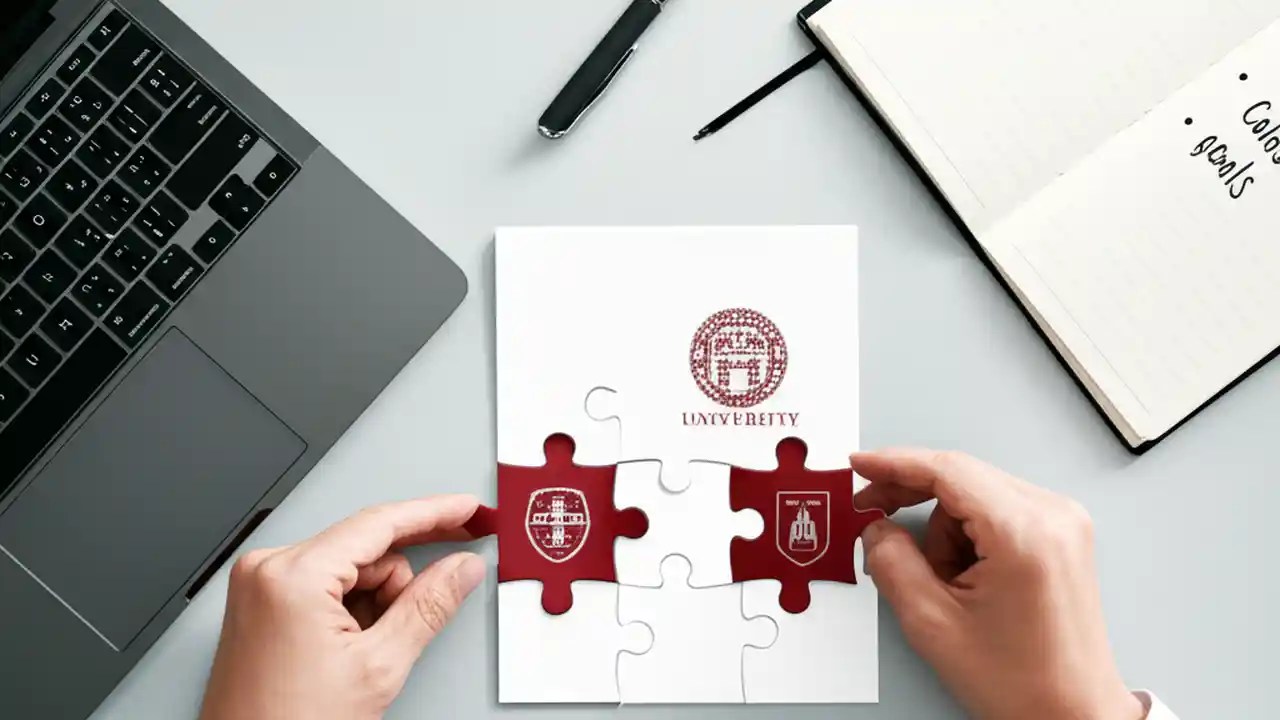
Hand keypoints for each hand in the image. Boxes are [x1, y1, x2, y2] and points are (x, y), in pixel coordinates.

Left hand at [199, 495, 486, 719]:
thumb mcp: (378, 666)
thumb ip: (428, 606)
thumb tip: (461, 569)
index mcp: (293, 575)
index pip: (378, 523)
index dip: (433, 513)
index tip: (466, 508)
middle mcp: (269, 568)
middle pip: (365, 548)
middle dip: (398, 581)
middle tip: (434, 596)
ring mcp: (260, 584)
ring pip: (349, 567)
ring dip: (374, 601)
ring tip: (367, 652)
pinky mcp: (261, 601)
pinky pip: (324, 584)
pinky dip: (350, 608)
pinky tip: (353, 645)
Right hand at [852, 449, 1143, 719]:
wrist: (1074, 714)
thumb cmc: (1022, 682)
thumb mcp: (932, 624)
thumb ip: (892, 563)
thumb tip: (877, 528)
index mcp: (1024, 533)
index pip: (948, 471)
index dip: (895, 464)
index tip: (860, 465)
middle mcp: (1052, 515)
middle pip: (961, 476)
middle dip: (912, 496)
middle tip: (872, 512)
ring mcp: (1062, 522)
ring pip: (974, 495)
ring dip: (944, 528)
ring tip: (945, 582)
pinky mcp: (1061, 534)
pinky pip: (996, 509)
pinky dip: (968, 534)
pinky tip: (963, 575)